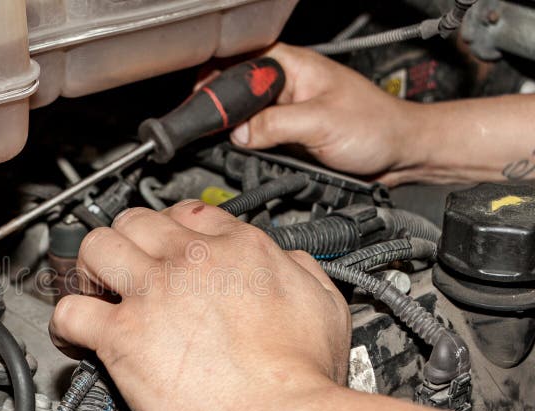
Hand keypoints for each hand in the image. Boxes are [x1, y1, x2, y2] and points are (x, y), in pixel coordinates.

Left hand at [49, 201, 350, 410]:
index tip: (167, 245)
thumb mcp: (323, 305)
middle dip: (128, 240)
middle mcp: (191, 262)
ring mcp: (153, 294)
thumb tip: (285, 263)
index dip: (173, 229)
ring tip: (95, 288)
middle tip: (127, 265)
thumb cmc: (303, 376)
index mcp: (238, 250)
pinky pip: (71, 312)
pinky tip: (75, 334)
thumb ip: (298, 271)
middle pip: (138, 221)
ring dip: (90, 266)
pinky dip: (66, 322)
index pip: (190, 214)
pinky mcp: (123, 336)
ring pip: (97, 247)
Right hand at [229, 43, 422, 178]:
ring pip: (244, 119)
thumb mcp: (321, 123)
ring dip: (237, 133)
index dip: (218, 82)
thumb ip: (276, 124)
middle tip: (216, 132)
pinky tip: (249, 154)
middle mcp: (285, 85)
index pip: (241, 63)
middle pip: (236, 92)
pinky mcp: (286, 135)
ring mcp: (284, 111)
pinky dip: (248, 148)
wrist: (398, 155)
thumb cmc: (376, 126)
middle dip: (225, 112)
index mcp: (293, 65)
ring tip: (235, 145)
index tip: (205, 105)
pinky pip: (256, 139)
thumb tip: (239, 132)